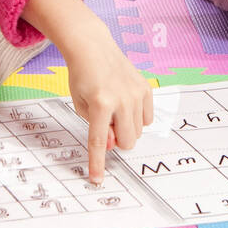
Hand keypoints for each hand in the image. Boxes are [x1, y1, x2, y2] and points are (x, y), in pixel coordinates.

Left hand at [59, 32, 153, 183]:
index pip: (99, 141)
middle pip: (127, 141)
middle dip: (117, 140)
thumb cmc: (82, 77)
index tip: (96, 179)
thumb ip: (95, 127)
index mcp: (99, 103)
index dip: (97, 163)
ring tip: (114, 110)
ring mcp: (136, 93)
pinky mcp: (146, 88)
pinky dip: (137, 118)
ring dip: (126, 129)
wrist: (94, 48)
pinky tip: (126, 105)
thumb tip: (113, 145)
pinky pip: (147, 118)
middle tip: (107, 125)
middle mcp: (121, 99)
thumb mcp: (80, 104)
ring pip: (138, 132)